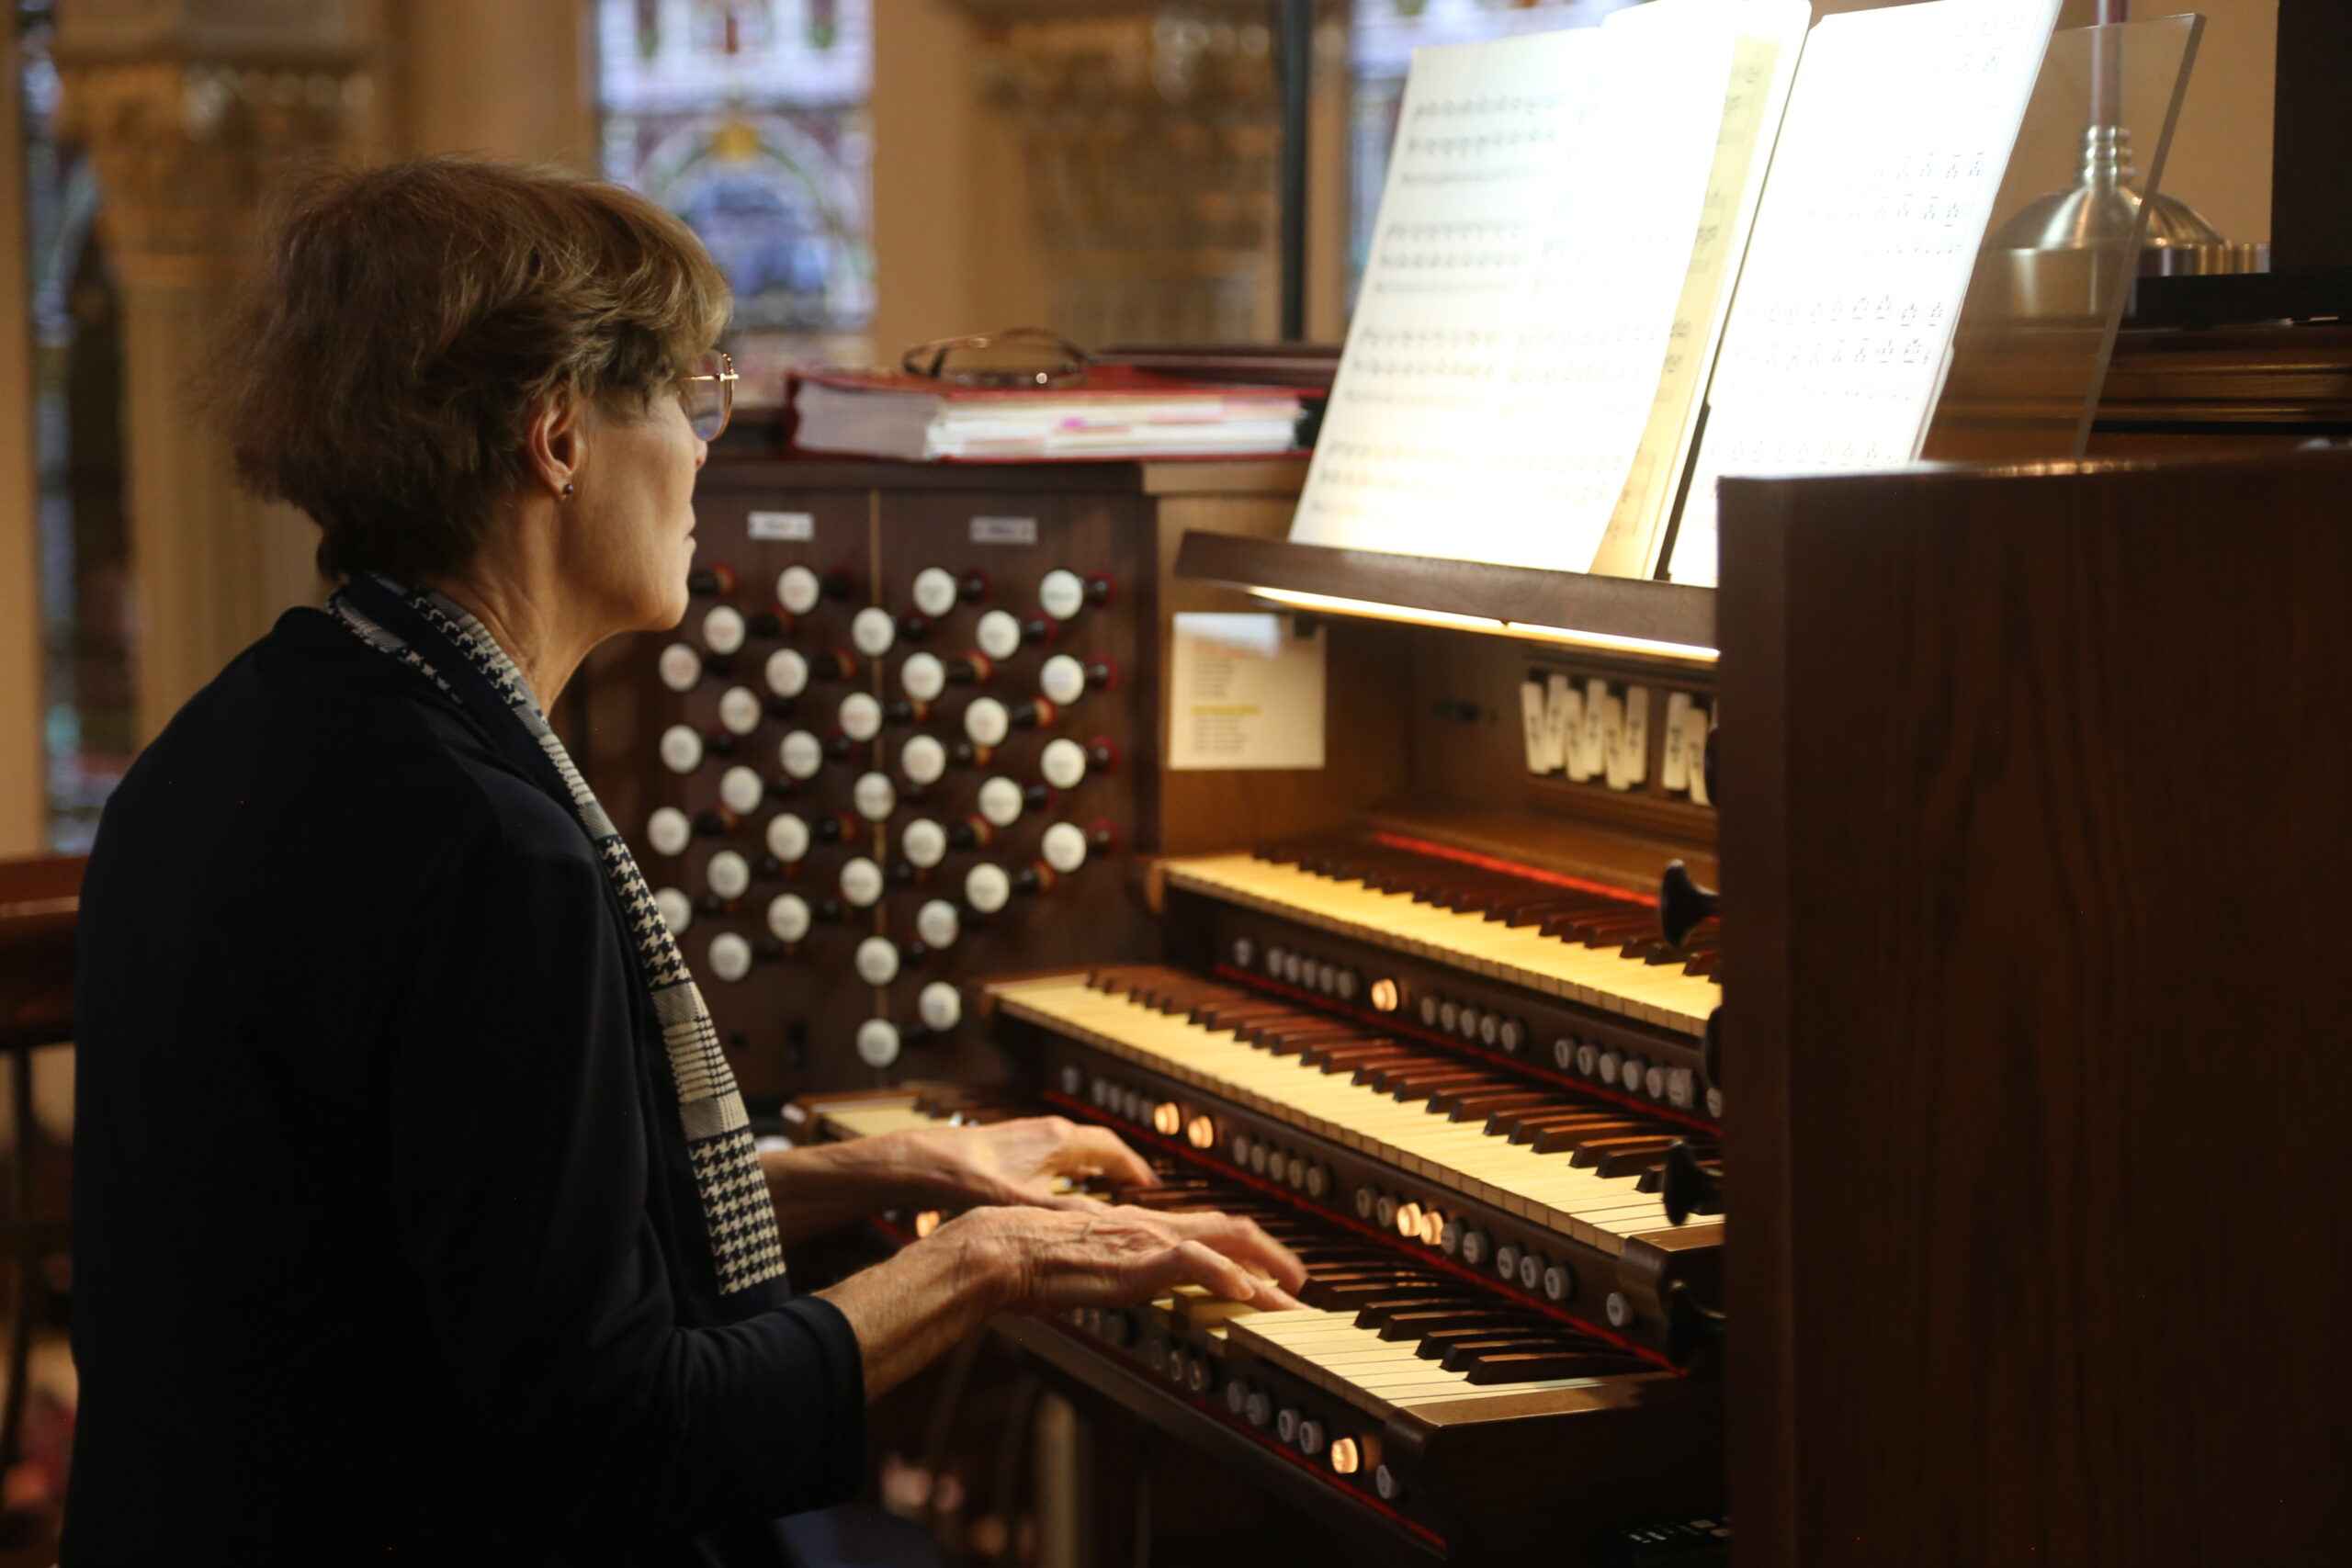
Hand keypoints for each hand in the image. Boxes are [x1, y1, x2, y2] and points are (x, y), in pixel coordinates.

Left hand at [893, 1115, 1158, 1210]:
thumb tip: (1111, 1226)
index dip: (1138, 1171)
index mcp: (1059, 1142)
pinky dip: (1073, 1169)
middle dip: (1123, 1167)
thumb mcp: (1026, 1203)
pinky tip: (1064, 1188)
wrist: (924, 1161)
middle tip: (1141, 1190)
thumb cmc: (970, 1178)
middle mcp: (1049, 1132)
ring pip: (1077, 1149)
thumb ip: (1069, 1213)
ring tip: (1112, 1190)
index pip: (1114, 1151)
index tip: (1155, 1189)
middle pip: (1100, 1145)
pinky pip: (1057, 1154)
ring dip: (1097, 1167)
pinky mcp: (1013, 1145)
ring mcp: (1031, 1136)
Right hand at [938, 1202, 1309, 1315]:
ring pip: (1227, 1246)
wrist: (1004, 1249)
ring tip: (1294, 1301)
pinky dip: (1227, 1276)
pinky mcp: (1138, 1259)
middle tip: (1302, 1286)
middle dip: (1275, 1258)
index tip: (1272, 1274)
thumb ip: (1113, 1274)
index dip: (1248, 1251)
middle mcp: (1154, 1227)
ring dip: (1269, 1275)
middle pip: (1234, 1232)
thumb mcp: (1088, 1269)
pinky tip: (1249, 1294)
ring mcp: (1150, 1240)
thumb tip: (1121, 1289)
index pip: (1210, 1232)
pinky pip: (1194, 1263)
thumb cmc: (1034, 1261)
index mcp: (1143, 1229)